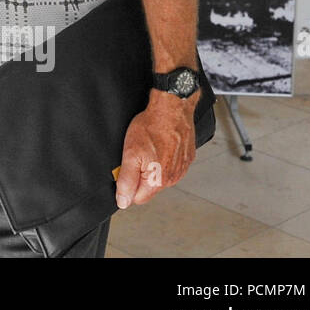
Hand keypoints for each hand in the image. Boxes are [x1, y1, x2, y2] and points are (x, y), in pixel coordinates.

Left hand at [115, 89, 198, 208]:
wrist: (172, 109)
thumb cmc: (151, 127)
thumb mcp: (130, 153)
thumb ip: (126, 180)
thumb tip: (122, 201)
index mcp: (158, 181)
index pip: (137, 198)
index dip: (126, 186)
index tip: (125, 169)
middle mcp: (173, 179)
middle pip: (148, 187)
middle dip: (138, 174)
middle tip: (137, 154)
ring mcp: (181, 169)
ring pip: (158, 176)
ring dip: (151, 166)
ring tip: (149, 147)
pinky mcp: (186, 160)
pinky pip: (170, 166)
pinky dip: (162, 158)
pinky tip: (159, 145)